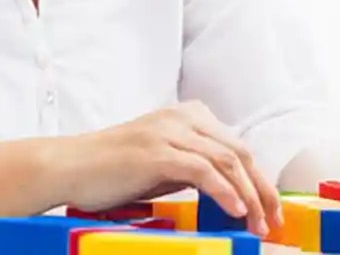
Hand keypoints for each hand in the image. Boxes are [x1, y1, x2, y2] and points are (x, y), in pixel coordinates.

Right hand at [56, 101, 280, 235]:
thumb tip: (230, 191)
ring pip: (226, 161)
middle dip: (261, 189)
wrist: (68, 166)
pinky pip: (202, 171)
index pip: (237, 147)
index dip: (259, 179)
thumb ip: (194, 168)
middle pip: (239, 152)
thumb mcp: (162, 163)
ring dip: (248, 196)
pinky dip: (224, 191)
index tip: (269, 209)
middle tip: (271, 221)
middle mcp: (183, 118)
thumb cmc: (112, 170)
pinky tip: (236, 211)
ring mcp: (169, 132)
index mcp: (188, 116)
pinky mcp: (156, 152)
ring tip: (257, 224)